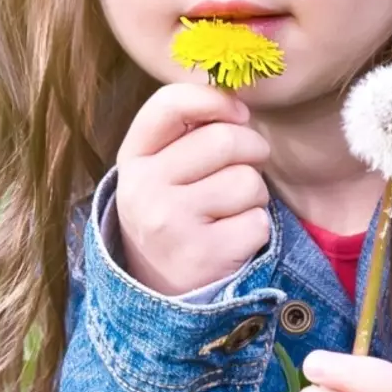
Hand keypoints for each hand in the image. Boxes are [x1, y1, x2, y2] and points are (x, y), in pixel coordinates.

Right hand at [114, 83, 271, 295]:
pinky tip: (232, 241)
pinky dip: (257, 230)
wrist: (159, 294)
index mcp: (133, 159)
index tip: (238, 112)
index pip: (170, 104)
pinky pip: (258, 221)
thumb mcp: (162, 170)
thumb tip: (236, 97)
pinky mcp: (202, 256)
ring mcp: (170, 223)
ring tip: (231, 211)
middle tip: (246, 168)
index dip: (215, 100)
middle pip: (225, 140)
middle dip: (251, 150)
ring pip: (248, 181)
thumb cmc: (174, 214)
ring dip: (255, 195)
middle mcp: (143, 189)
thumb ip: (187, 131)